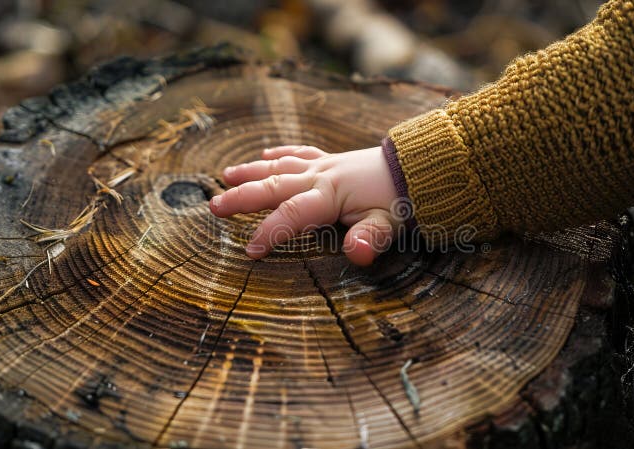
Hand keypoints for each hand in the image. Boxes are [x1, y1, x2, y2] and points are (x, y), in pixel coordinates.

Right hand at [209, 145, 399, 265]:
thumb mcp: (392, 224)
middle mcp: (321, 176)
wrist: (420, 166)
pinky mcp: (332, 160)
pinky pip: (300, 153)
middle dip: (242, 197)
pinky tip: (265, 154)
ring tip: (225, 177)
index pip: (292, 214)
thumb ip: (371, 238)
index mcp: (331, 194)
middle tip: (214, 207)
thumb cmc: (404, 200)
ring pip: (280, 166)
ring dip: (252, 172)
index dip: (269, 233)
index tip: (250, 252)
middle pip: (274, 186)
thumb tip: (357, 253)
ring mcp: (325, 165)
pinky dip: (280, 153)